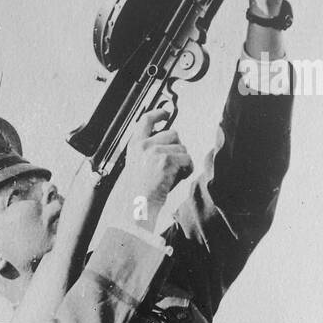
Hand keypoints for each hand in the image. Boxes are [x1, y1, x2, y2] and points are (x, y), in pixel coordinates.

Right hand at [121, 108, 193, 230]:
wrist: (136, 208)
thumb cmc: (139, 192)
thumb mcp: (138, 166)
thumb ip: (149, 151)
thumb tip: (172, 140)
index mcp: (134, 146)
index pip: (145, 121)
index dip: (158, 114)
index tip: (166, 113)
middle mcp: (143, 146)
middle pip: (173, 133)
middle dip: (177, 148)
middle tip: (170, 166)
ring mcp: (154, 152)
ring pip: (183, 148)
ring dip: (182, 162)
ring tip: (170, 176)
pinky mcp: (166, 161)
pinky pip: (187, 160)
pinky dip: (186, 170)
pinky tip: (175, 180)